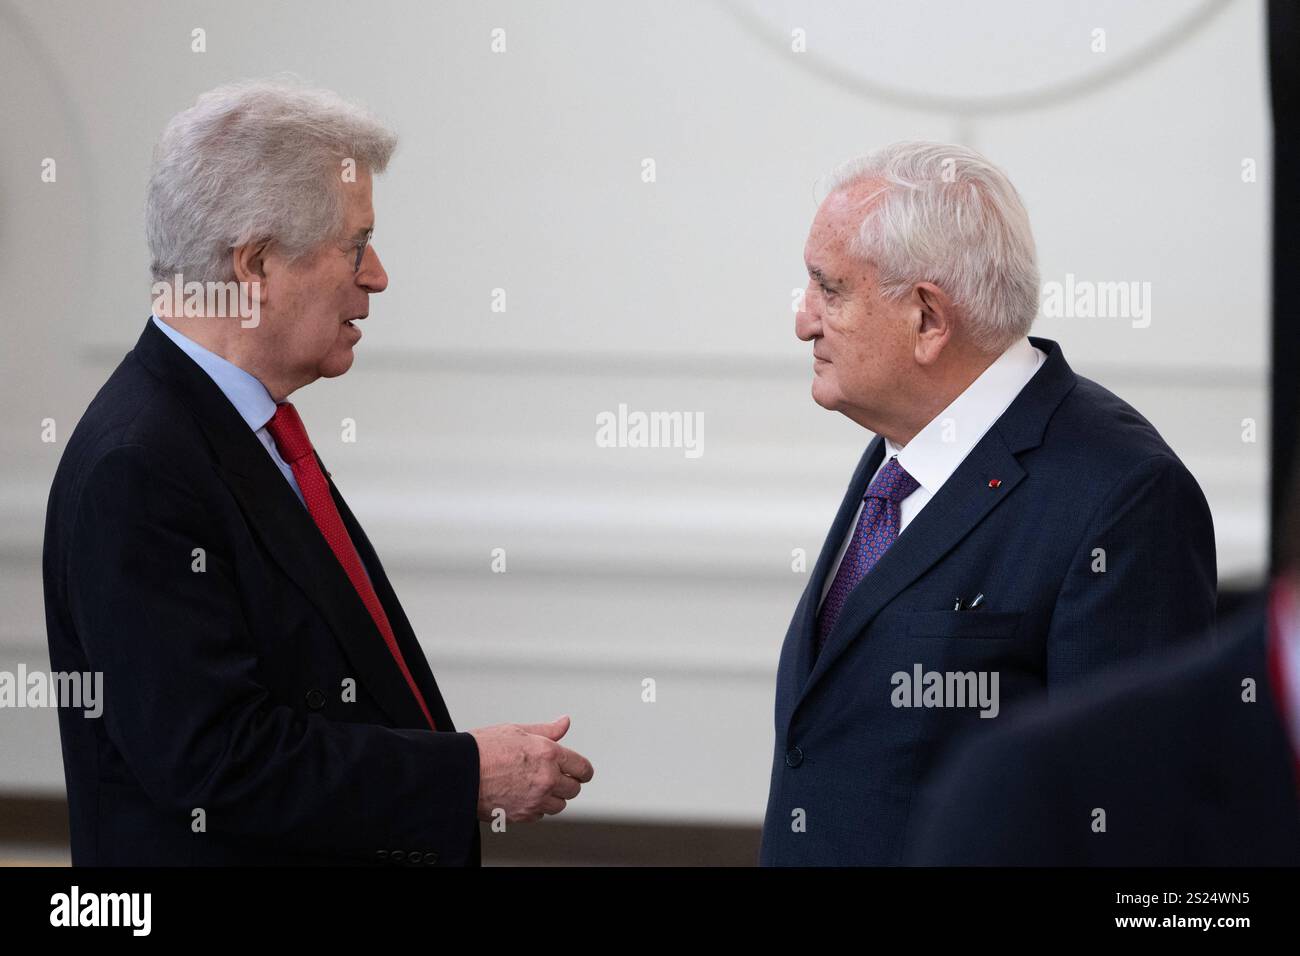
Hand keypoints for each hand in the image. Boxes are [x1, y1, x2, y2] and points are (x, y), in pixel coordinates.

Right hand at [469, 715, 593, 822]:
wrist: (459, 772)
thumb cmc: (483, 748)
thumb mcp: (517, 730)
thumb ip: (547, 730)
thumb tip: (565, 723)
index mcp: (548, 754)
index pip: (582, 768)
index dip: (582, 770)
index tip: (579, 772)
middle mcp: (546, 778)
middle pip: (573, 789)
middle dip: (566, 783)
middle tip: (552, 776)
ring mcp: (536, 799)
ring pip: (559, 805)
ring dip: (552, 797)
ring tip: (534, 785)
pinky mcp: (523, 815)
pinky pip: (540, 814)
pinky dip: (535, 807)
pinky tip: (522, 794)